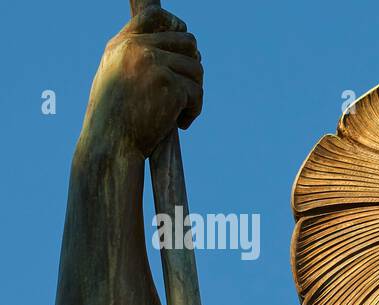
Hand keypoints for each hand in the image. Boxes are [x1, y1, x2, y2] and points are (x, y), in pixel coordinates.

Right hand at [82, 6, 202, 157]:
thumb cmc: (114, 118)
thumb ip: (138, 59)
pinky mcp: (170, 85)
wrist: (111, 142)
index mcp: (122, 45)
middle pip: (187, 42)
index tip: (186, 42)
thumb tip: (182, 53)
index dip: (176, 24)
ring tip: (181, 112)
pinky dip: (194, 110)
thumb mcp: (117, 78)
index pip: (154, 17)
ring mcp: (154, 65)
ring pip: (196, 69)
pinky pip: (197, 93)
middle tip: (188, 88)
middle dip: (192, 66)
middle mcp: (137, 49)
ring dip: (194, 92)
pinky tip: (181, 124)